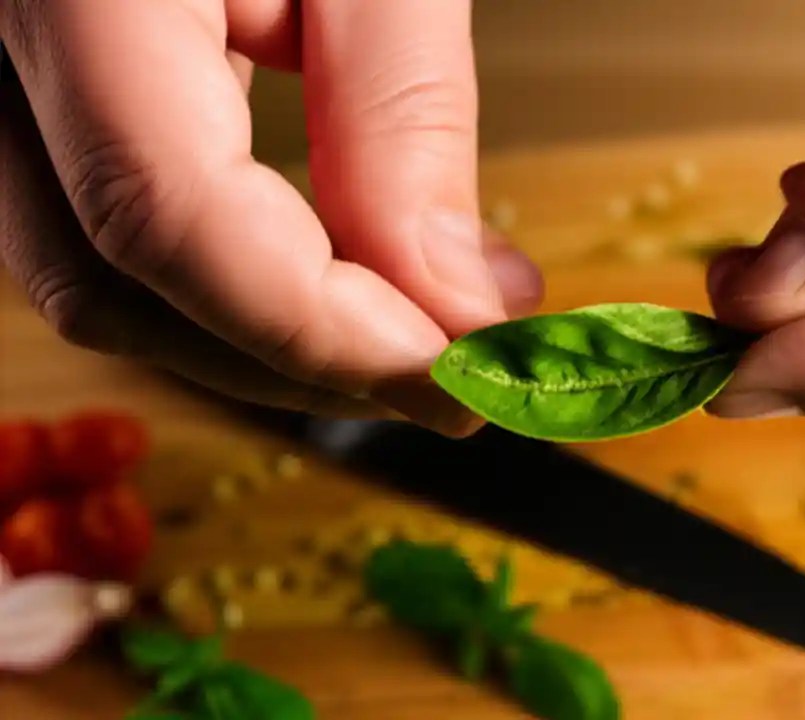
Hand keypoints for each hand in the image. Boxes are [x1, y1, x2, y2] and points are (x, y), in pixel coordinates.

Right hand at [0, 2, 542, 435]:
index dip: (323, 331)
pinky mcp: (25, 91)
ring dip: (264, 340)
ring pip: (99, 277)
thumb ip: (403, 120)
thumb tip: (458, 303)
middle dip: (302, 360)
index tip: (463, 378)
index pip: (164, 217)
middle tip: (456, 381)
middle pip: (118, 282)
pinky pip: (106, 224)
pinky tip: (335, 275)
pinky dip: (230, 281)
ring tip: (410, 342)